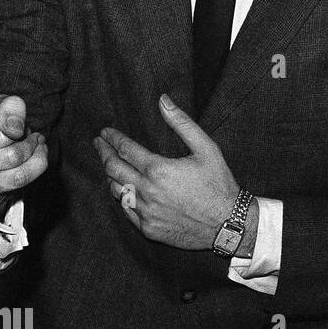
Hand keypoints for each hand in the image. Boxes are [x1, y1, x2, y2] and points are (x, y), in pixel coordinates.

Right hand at [0, 94, 46, 215]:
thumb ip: (8, 107)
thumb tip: (15, 127)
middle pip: (3, 136)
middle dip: (24, 132)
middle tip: (25, 130)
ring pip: (14, 157)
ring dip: (34, 147)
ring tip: (34, 141)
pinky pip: (20, 177)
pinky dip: (38, 163)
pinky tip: (38, 153)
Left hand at [95, 94, 238, 248]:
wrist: (229, 223)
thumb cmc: (219, 184)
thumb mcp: (206, 149)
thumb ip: (182, 123)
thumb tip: (163, 100)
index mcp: (158, 170)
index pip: (125, 149)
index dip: (113, 139)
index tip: (105, 133)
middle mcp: (147, 191)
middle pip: (113, 169)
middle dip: (103, 153)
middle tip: (98, 144)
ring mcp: (146, 211)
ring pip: (117, 190)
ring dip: (111, 176)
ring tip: (111, 166)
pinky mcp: (148, 228)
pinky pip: (127, 210)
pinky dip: (123, 198)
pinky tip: (125, 191)